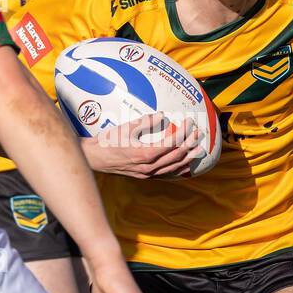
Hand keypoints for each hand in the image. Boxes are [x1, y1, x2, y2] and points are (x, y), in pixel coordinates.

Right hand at [84, 113, 202, 178]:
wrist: (94, 158)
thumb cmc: (108, 141)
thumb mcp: (126, 128)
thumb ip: (146, 122)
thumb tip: (161, 115)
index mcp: (144, 154)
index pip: (171, 143)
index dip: (183, 133)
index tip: (189, 122)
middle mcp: (147, 167)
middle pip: (175, 157)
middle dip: (189, 145)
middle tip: (198, 134)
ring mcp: (146, 174)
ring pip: (172, 168)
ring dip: (187, 158)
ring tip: (198, 151)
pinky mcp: (143, 176)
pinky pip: (165, 174)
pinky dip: (177, 170)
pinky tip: (185, 165)